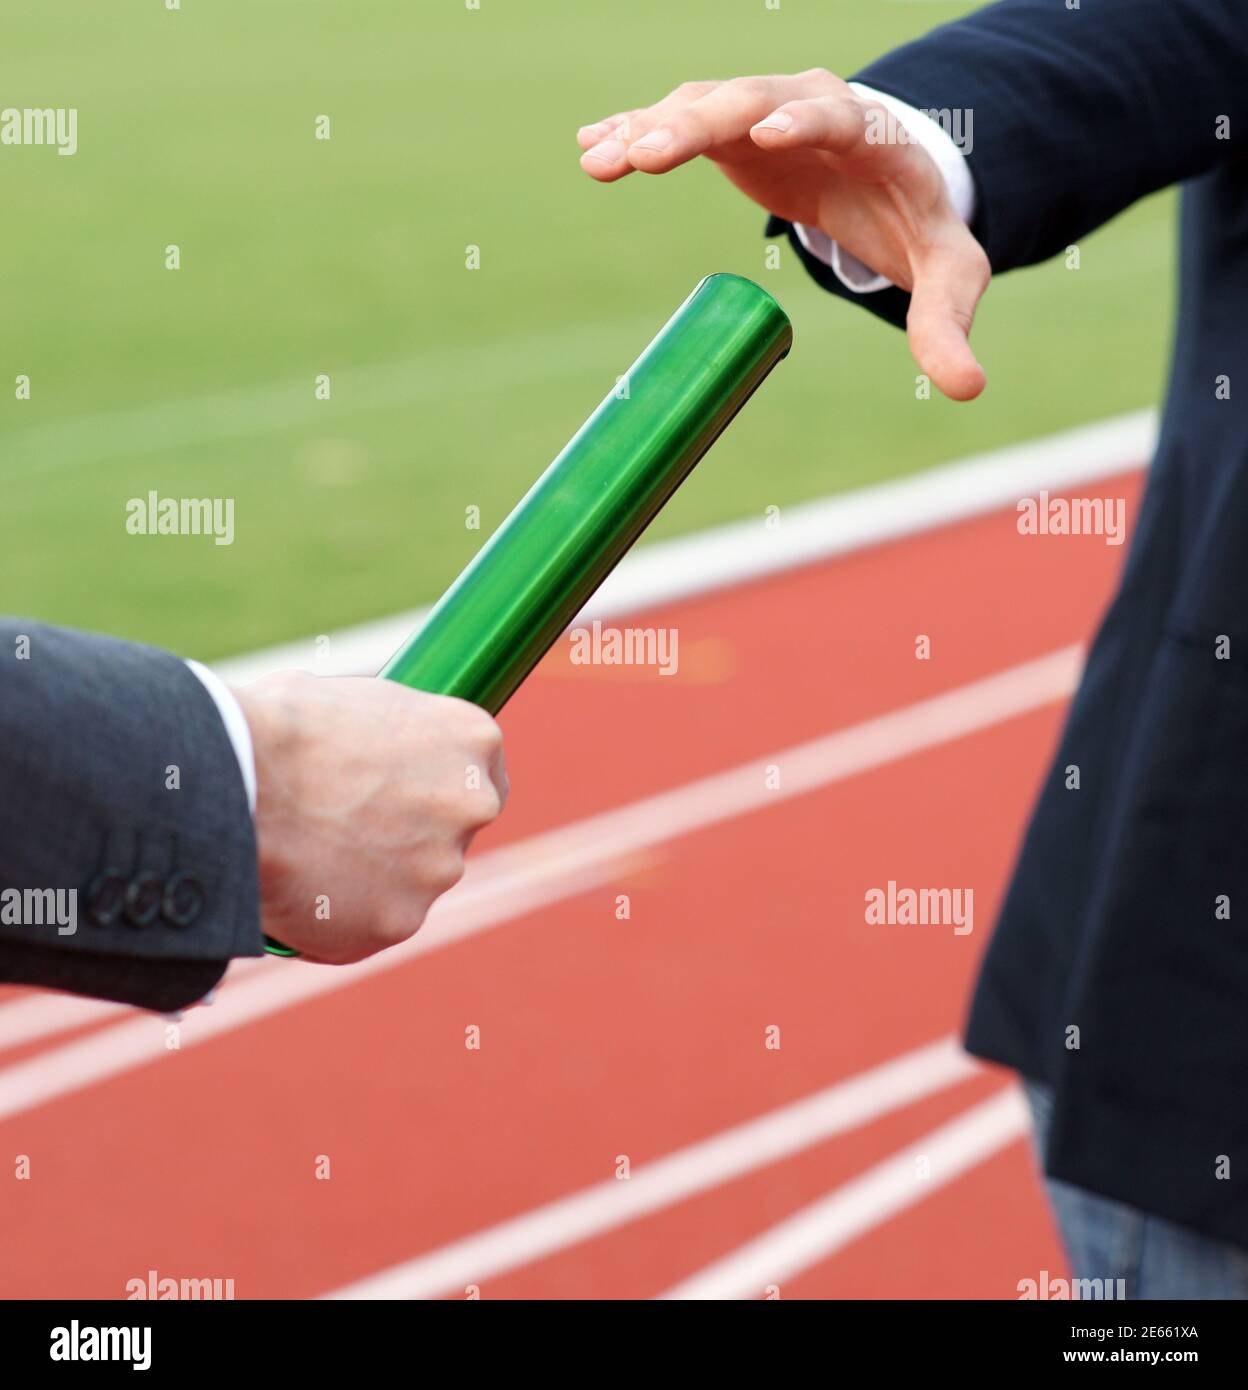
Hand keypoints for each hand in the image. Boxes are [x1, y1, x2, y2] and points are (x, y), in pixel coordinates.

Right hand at [232, 673, 506, 962]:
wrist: (236, 776)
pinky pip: (367, 926)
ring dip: (369, 881)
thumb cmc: (283, 726)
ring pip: (408, 885)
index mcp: (472, 740)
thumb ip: (391, 742)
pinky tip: (295, 891)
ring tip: (304, 856)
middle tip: (343, 832)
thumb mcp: (356, 706)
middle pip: (448, 835)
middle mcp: (472, 806)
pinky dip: (335, 919)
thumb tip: (379, 756)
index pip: (481, 775)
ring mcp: (438, 870)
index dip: (440, 789)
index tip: (410, 798)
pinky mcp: (397, 923)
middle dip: (406, 839)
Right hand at [577, 70, 990, 400]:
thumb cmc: (916, 226)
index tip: (768, 132)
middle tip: (649, 155)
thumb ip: (948, 323)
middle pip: (749, 100)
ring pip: (702, 105)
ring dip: (650, 129)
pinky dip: (635, 130)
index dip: (803, 122)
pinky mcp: (727, 127)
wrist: (886, 179)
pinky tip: (591, 146)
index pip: (837, 116)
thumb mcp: (947, 274)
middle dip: (700, 124)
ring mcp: (761, 110)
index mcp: (870, 135)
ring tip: (600, 161)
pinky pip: (676, 120)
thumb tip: (966, 389)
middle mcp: (809, 105)